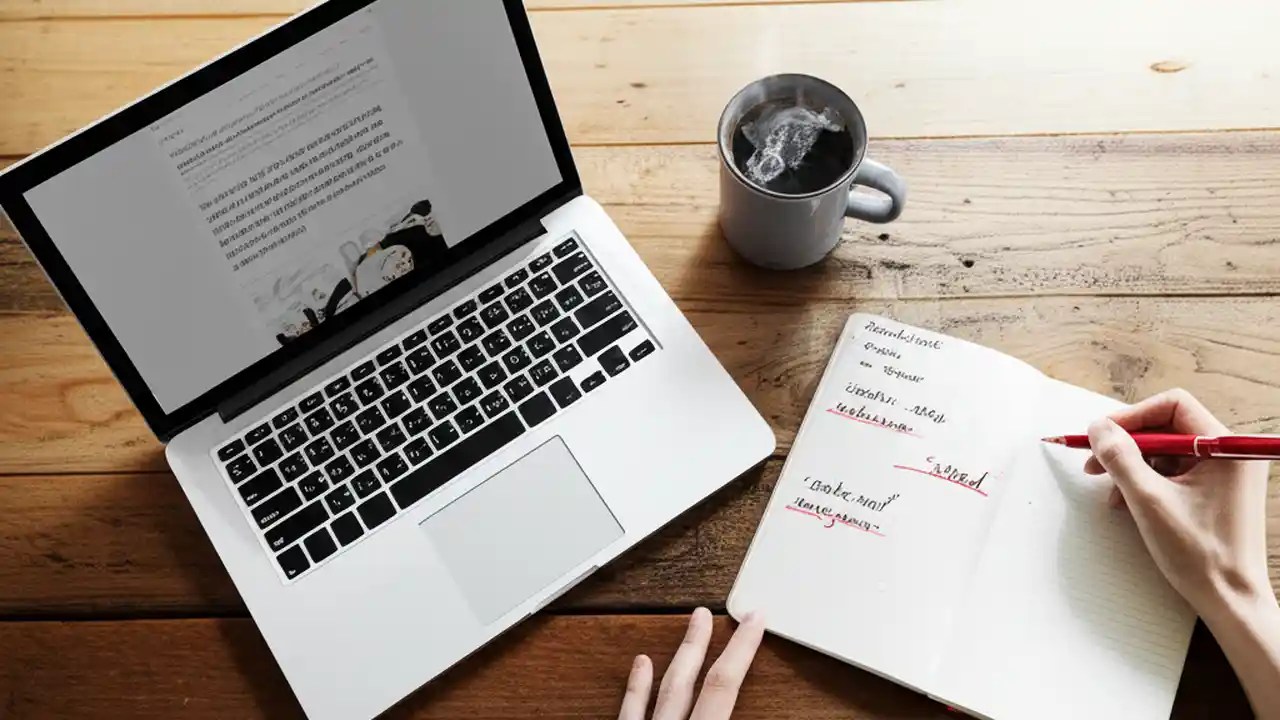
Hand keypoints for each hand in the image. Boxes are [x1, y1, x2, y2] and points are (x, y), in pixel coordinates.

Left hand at [617, 608, 764, 719]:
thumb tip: (756, 708)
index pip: (723, 686)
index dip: (741, 650)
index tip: (754, 619)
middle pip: (687, 680)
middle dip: (700, 644)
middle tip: (707, 613)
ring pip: (663, 690)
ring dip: (678, 656)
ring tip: (690, 626)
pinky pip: (628, 712)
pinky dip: (636, 686)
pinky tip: (641, 663)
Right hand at [1084, 388, 1270, 613]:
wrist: (1230, 600)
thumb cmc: (1201, 555)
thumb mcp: (1149, 501)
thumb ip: (1120, 458)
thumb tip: (1099, 427)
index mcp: (1226, 448)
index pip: (1173, 406)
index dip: (1132, 416)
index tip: (1102, 434)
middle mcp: (1229, 454)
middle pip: (1167, 428)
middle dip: (1127, 444)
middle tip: (1095, 461)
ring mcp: (1223, 474)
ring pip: (1165, 452)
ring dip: (1132, 466)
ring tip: (1110, 490)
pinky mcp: (1214, 492)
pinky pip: (1173, 473)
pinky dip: (1145, 482)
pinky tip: (1126, 502)